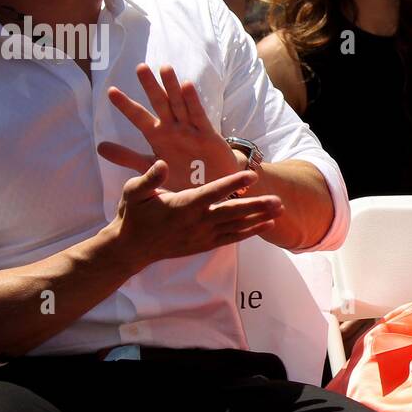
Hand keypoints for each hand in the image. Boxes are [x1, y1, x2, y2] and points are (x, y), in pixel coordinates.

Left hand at [97, 63, 242, 191]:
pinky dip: (193, 102)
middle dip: (150, 86)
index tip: (111, 91)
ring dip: (172, 87)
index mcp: (158, 136)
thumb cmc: (182, 175)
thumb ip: (127, 157)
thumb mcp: (151, 167)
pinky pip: (199, 116)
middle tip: (140, 67)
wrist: (211, 185)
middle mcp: (172, 129)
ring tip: (165, 68)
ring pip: (179, 105)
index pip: (139, 117)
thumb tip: (99, 147)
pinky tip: (187, 85)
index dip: (126, 105)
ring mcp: (190, 130)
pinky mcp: (208, 135)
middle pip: (159, 104)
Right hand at [108, 159, 280, 265]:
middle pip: (233, 212)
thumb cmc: (133, 215)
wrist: (131, 248)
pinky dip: (250, 232)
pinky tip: (266, 225)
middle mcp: (197, 222)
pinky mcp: (204, 245)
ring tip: (280, 210)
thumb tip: (162, 163)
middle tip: (279, 200)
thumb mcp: (133, 192)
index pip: (213, 192)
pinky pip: (232, 239)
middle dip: (257, 206)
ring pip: (236, 226)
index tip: (251, 175)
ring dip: (259, 218)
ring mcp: (202, 235)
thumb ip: (149, 177)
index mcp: (183, 205)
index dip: (233, 183)